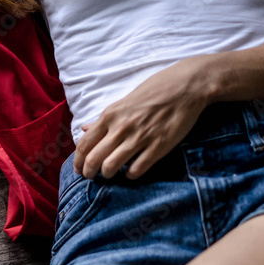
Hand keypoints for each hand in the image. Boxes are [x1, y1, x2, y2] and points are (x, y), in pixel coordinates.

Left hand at [73, 55, 218, 179]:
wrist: (185, 87)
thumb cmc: (154, 91)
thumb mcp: (123, 102)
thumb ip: (104, 119)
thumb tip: (85, 129)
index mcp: (110, 116)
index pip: (84, 144)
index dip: (78, 161)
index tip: (79, 169)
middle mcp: (121, 128)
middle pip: (94, 159)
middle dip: (89, 172)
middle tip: (92, 177)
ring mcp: (139, 138)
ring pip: (111, 167)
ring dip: (108, 175)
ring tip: (111, 174)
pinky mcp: (158, 147)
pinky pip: (136, 170)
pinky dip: (130, 175)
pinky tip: (132, 171)